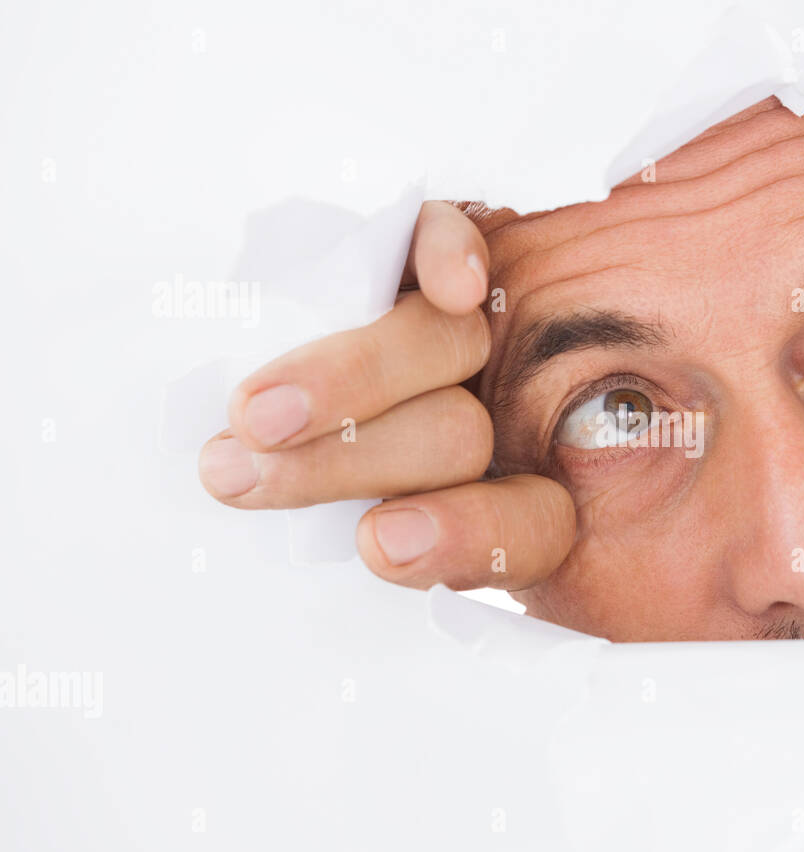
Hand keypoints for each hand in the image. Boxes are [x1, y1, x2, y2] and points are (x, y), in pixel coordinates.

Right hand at [198, 201, 575, 589]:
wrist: (165, 378)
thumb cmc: (239, 461)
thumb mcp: (267, 509)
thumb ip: (300, 527)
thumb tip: (338, 548)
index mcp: (475, 501)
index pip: (525, 529)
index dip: (469, 537)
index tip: (379, 541)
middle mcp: (473, 422)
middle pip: (458, 438)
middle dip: (347, 460)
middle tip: (238, 471)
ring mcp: (452, 335)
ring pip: (449, 347)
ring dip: (353, 380)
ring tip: (252, 413)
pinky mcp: (418, 252)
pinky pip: (452, 238)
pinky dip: (449, 254)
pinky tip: (452, 283)